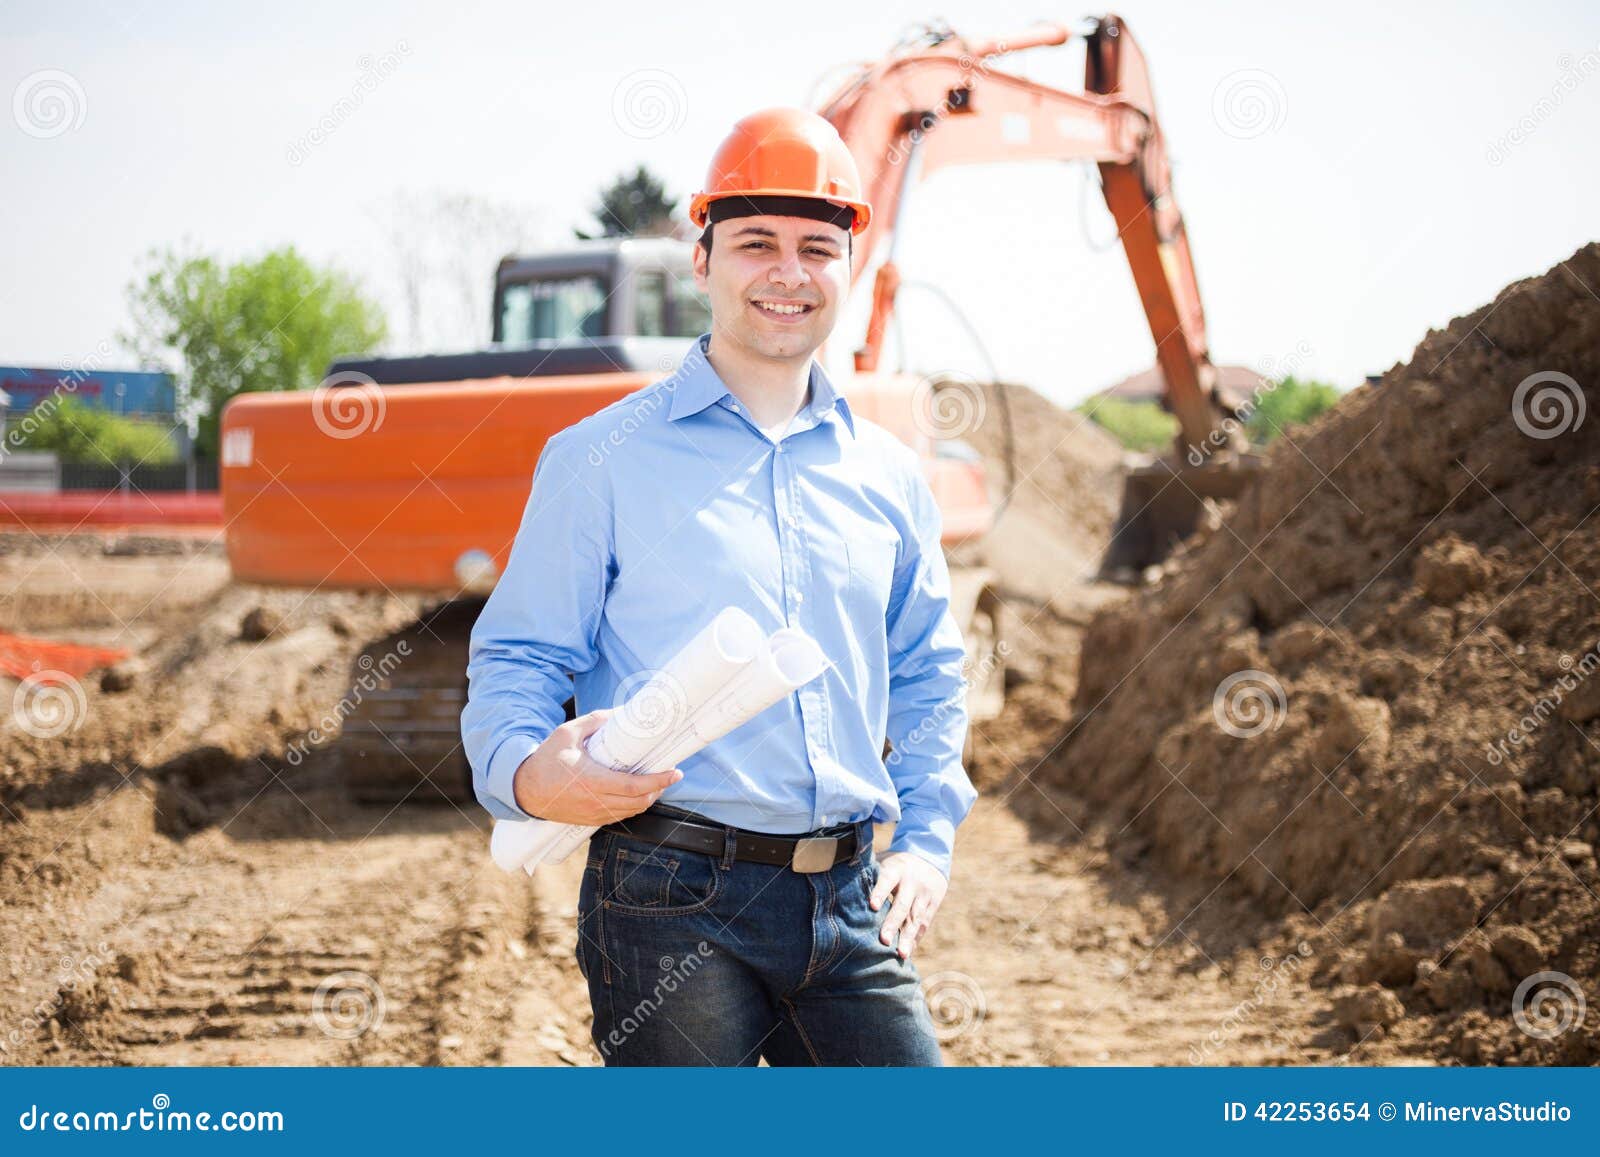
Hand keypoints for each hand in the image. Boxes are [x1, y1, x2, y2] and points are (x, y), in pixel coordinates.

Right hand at [511, 708, 681, 824]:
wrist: (524, 789)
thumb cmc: (545, 760)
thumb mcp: (567, 733)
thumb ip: (594, 722)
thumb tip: (620, 714)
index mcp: (591, 780)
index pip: (634, 786)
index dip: (658, 781)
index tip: (674, 772)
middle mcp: (594, 802)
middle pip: (639, 802)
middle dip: (659, 789)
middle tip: (668, 775)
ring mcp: (593, 814)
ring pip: (632, 811)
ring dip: (647, 798)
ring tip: (655, 782)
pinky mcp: (590, 820)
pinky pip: (620, 816)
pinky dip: (633, 806)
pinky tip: (635, 793)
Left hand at [869, 850, 947, 959]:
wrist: (929, 857)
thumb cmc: (894, 864)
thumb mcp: (883, 861)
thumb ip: (867, 873)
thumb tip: (837, 881)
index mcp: (895, 869)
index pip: (886, 880)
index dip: (880, 893)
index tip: (872, 906)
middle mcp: (911, 882)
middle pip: (902, 905)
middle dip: (893, 923)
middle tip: (884, 940)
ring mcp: (924, 894)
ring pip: (916, 918)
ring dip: (908, 937)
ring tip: (902, 954)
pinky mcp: (933, 904)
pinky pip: (924, 923)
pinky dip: (916, 939)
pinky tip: (908, 952)